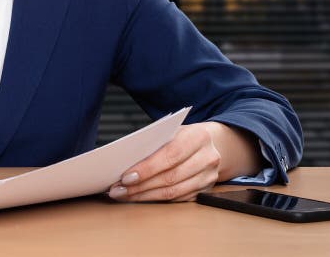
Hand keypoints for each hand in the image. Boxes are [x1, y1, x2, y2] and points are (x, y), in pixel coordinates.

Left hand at [107, 122, 222, 202]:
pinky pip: (177, 199)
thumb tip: (125, 160)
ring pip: (173, 192)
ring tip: (124, 195)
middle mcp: (207, 158)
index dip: (147, 168)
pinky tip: (139, 197)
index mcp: (197, 137)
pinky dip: (156, 199)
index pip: (170, 155)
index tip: (125, 177)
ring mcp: (208, 177)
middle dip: (141, 185)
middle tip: (118, 189)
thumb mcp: (171, 131)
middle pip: (170, 177)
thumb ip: (153, 142)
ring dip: (145, 196)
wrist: (211, 144)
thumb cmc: (183, 135)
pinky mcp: (205, 191)